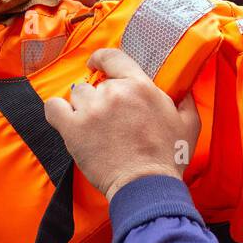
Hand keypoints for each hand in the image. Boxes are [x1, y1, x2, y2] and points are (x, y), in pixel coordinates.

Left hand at [43, 47, 199, 201]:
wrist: (146, 185)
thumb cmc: (168, 158)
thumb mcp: (188, 125)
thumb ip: (185, 101)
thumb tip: (183, 90)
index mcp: (140, 87)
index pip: (112, 57)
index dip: (100, 59)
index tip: (96, 65)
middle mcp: (114, 93)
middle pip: (95, 84)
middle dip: (100, 99)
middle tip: (109, 120)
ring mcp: (91, 110)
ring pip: (76, 95)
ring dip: (82, 107)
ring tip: (92, 126)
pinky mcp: (73, 129)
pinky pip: (53, 108)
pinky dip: (57, 112)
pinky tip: (64, 120)